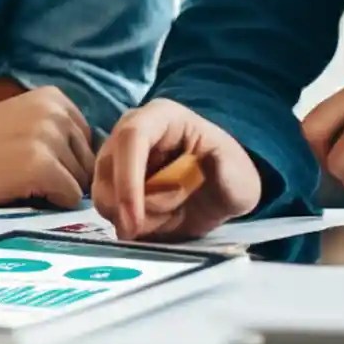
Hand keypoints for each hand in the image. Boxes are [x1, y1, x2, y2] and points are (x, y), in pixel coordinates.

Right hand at [0, 87, 94, 208]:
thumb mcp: (20, 121)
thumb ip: (55, 131)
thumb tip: (98, 164)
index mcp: (54, 97)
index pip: (87, 142)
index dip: (64, 161)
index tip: (29, 162)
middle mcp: (57, 112)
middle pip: (88, 163)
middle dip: (64, 176)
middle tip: (21, 175)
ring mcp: (50, 138)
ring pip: (81, 183)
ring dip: (54, 190)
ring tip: (15, 180)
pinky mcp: (42, 166)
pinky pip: (70, 198)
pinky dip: (50, 203)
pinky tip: (17, 190)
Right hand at [93, 99, 259, 240]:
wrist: (218, 191)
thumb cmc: (228, 176)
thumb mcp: (241, 177)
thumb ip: (231, 173)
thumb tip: (215, 164)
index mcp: (162, 117)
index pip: (132, 137)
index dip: (127, 177)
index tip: (133, 216)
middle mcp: (130, 130)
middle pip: (107, 167)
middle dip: (127, 205)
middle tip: (155, 226)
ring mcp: (116, 156)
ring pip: (102, 191)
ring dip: (132, 216)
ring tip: (167, 216)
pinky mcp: (110, 181)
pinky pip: (106, 207)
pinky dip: (128, 223)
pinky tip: (154, 221)